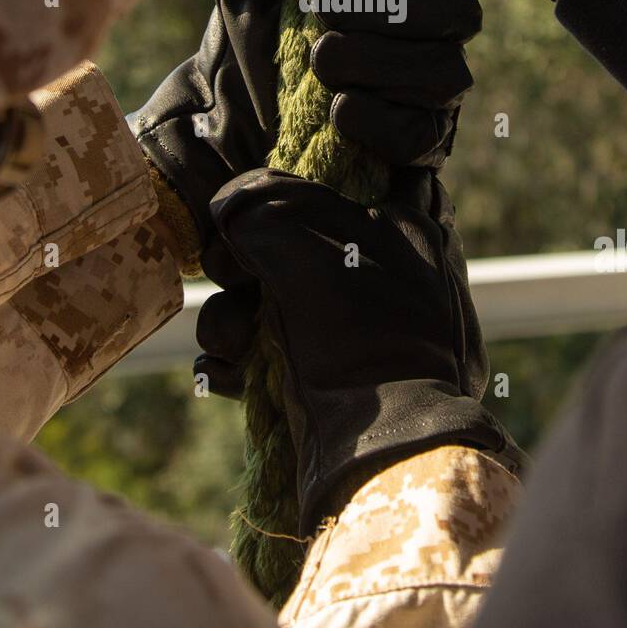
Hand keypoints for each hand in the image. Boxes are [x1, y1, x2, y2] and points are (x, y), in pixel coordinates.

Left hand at [134, 0, 485, 254]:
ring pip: (445, 71)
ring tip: (320, 58)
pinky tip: (337, 108)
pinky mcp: (416, 142)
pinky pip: (423, 133)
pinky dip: (378, 119)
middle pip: (454, 4)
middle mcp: (430, 25)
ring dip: (377, 60)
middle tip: (323, 0)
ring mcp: (429, 86)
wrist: (222, 120)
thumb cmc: (250, 35)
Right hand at [197, 166, 522, 531]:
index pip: (344, 177)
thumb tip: (232, 204)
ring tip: (230, 343)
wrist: (384, 450)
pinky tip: (224, 373)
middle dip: (241, 263)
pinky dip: (236, 363)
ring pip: (267, 302)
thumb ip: (261, 204)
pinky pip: (263, 355)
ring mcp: (353, 332)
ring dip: (230, 319)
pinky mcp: (325, 383)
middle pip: (287, 244)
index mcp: (402, 227)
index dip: (287, 188)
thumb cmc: (357, 333)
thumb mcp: (303, 243)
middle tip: (233, 274)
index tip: (252, 210)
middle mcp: (382, 273)